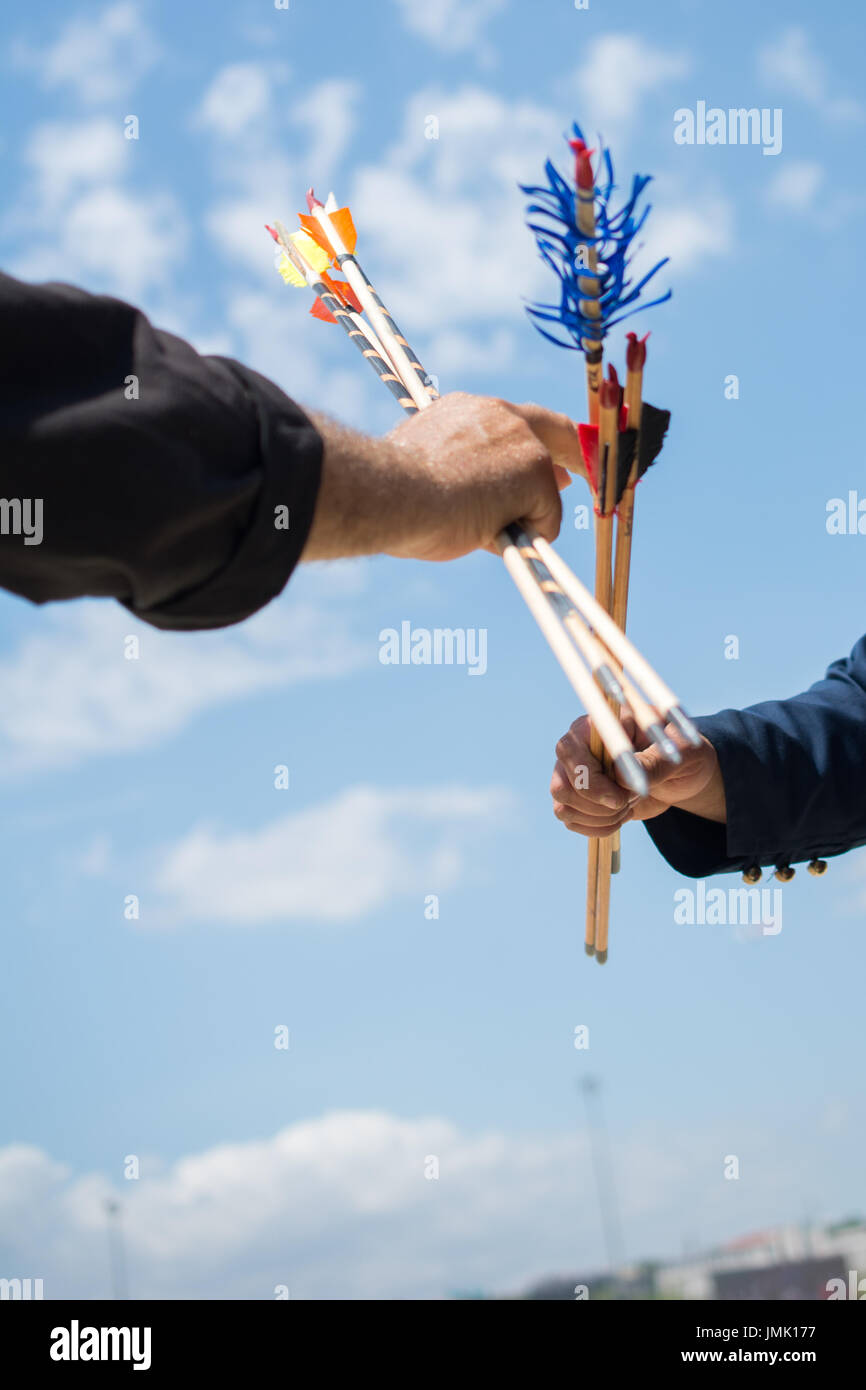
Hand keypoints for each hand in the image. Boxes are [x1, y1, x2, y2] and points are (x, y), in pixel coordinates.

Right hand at [303, 393, 583, 561]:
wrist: (389, 493)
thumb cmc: (393, 493)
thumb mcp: (427, 474)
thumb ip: (462, 475)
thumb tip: (489, 502)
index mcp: (468, 411)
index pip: (516, 419)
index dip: (536, 440)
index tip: (549, 458)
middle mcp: (500, 414)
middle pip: (551, 431)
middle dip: (567, 456)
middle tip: (574, 479)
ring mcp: (521, 442)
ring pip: (543, 483)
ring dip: (530, 511)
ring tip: (490, 531)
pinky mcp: (535, 472)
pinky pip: (547, 517)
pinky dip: (530, 534)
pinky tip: (494, 537)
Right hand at [550, 713, 724, 836]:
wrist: (681, 774)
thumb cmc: (682, 753)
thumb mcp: (682, 752)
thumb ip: (655, 762)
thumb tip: (621, 779)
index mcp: (599, 724)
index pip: (569, 750)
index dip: (591, 781)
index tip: (622, 798)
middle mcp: (579, 746)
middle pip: (561, 784)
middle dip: (598, 804)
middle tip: (631, 800)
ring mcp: (574, 772)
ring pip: (563, 805)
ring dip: (599, 816)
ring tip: (629, 805)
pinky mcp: (578, 796)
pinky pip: (570, 819)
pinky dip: (597, 827)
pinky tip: (621, 816)